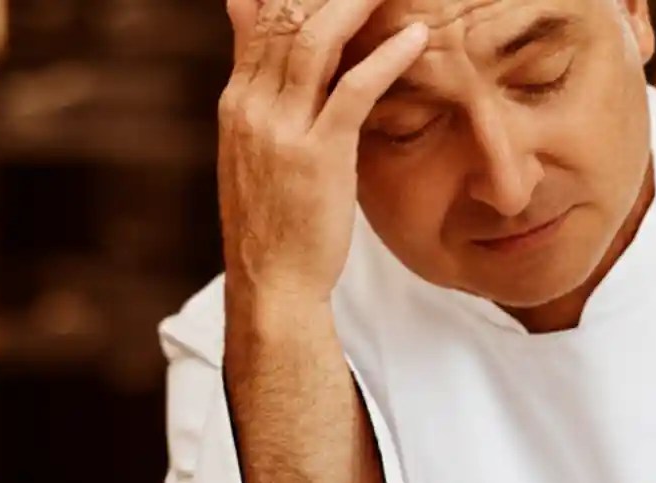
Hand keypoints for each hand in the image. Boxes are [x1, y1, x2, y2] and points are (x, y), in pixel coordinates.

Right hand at [218, 0, 427, 305]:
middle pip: (288, 16)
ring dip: (357, 3)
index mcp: (237, 100)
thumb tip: (244, 13)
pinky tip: (418, 38)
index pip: (263, 18)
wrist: (272, 282)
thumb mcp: (257, 147)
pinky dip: (387, 58)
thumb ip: (257, 82)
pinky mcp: (318, 155)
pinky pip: (353, 90)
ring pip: (317, 40)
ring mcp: (282, 129)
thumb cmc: (275, 218)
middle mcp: (251, 104)